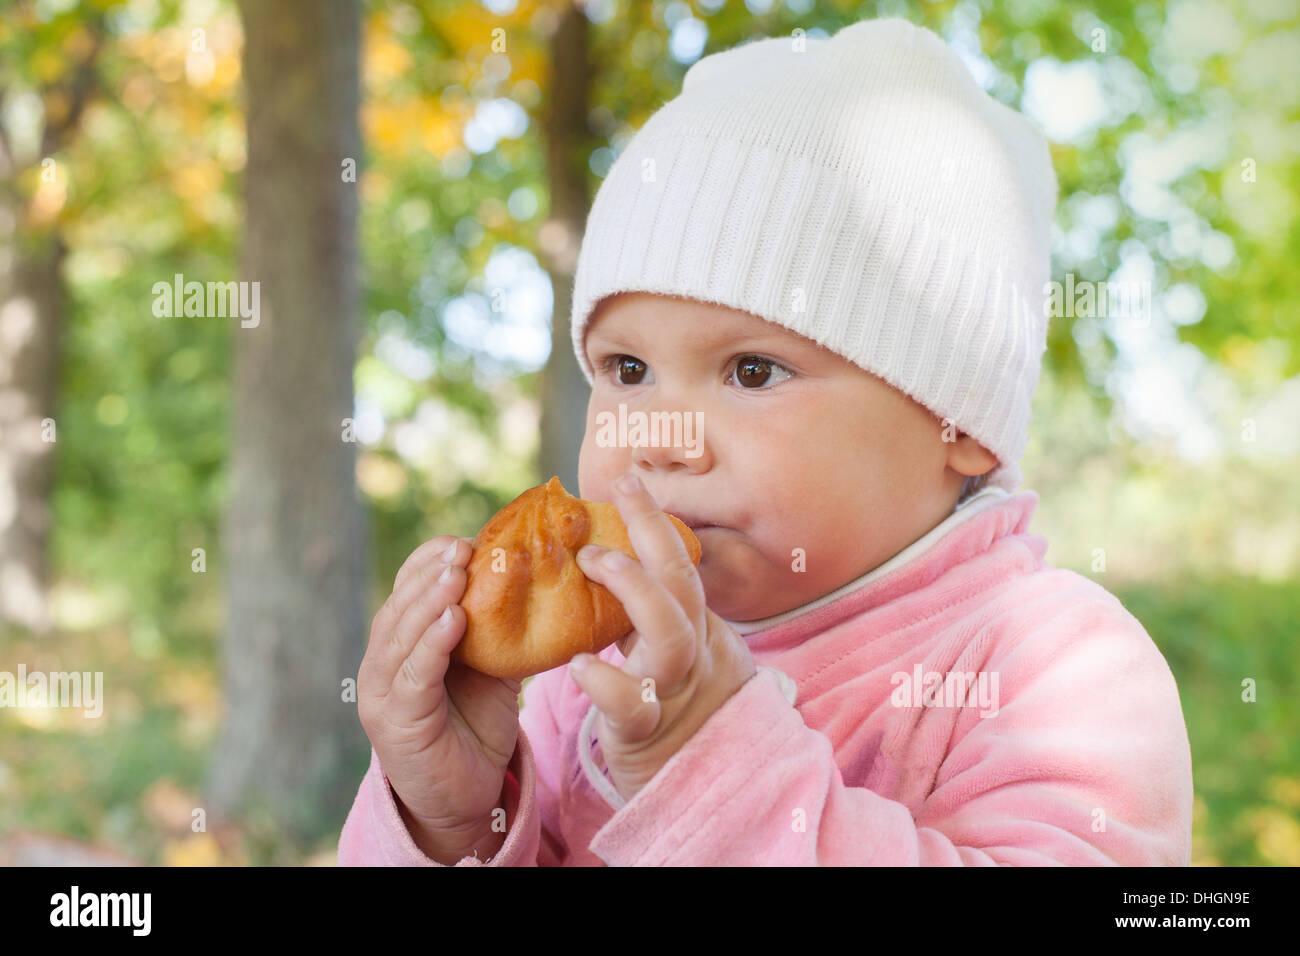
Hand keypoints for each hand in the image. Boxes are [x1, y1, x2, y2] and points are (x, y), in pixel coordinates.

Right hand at [356, 534, 520, 857]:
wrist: (465, 797)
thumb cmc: (475, 728)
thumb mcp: (493, 668)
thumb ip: (502, 630)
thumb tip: (539, 582)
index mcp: (402, 643)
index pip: (408, 589)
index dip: (431, 561)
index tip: (464, 540)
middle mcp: (382, 662)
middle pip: (400, 604)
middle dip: (431, 572)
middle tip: (464, 549)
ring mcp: (381, 691)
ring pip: (400, 635)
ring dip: (429, 600)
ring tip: (458, 573)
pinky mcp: (394, 720)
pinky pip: (412, 675)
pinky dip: (431, 644)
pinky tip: (452, 620)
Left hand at [569, 471, 757, 803]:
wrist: (708, 792)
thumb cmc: (678, 717)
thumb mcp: (674, 657)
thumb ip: (652, 616)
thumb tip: (614, 562)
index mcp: (697, 631)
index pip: (682, 567)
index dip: (657, 523)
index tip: (630, 480)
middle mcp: (694, 653)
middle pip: (684, 583)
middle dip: (654, 531)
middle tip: (622, 489)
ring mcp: (676, 691)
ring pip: (670, 633)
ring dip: (633, 588)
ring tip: (592, 560)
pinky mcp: (649, 733)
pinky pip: (633, 703)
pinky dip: (606, 680)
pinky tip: (576, 665)